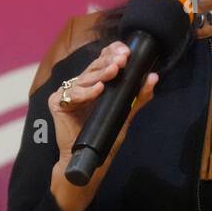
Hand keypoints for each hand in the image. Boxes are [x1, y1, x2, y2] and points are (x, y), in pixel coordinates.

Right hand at [47, 41, 159, 210]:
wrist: (90, 159)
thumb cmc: (105, 137)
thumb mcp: (125, 114)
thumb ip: (138, 98)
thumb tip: (153, 77)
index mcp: (95, 83)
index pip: (102, 62)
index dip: (112, 53)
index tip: (126, 50)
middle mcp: (80, 85)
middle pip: (94, 67)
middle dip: (109, 61)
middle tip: (123, 58)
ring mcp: (68, 93)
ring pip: (85, 78)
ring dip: (101, 73)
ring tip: (115, 70)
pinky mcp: (58, 103)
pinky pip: (73, 94)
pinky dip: (87, 92)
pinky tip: (99, 88)